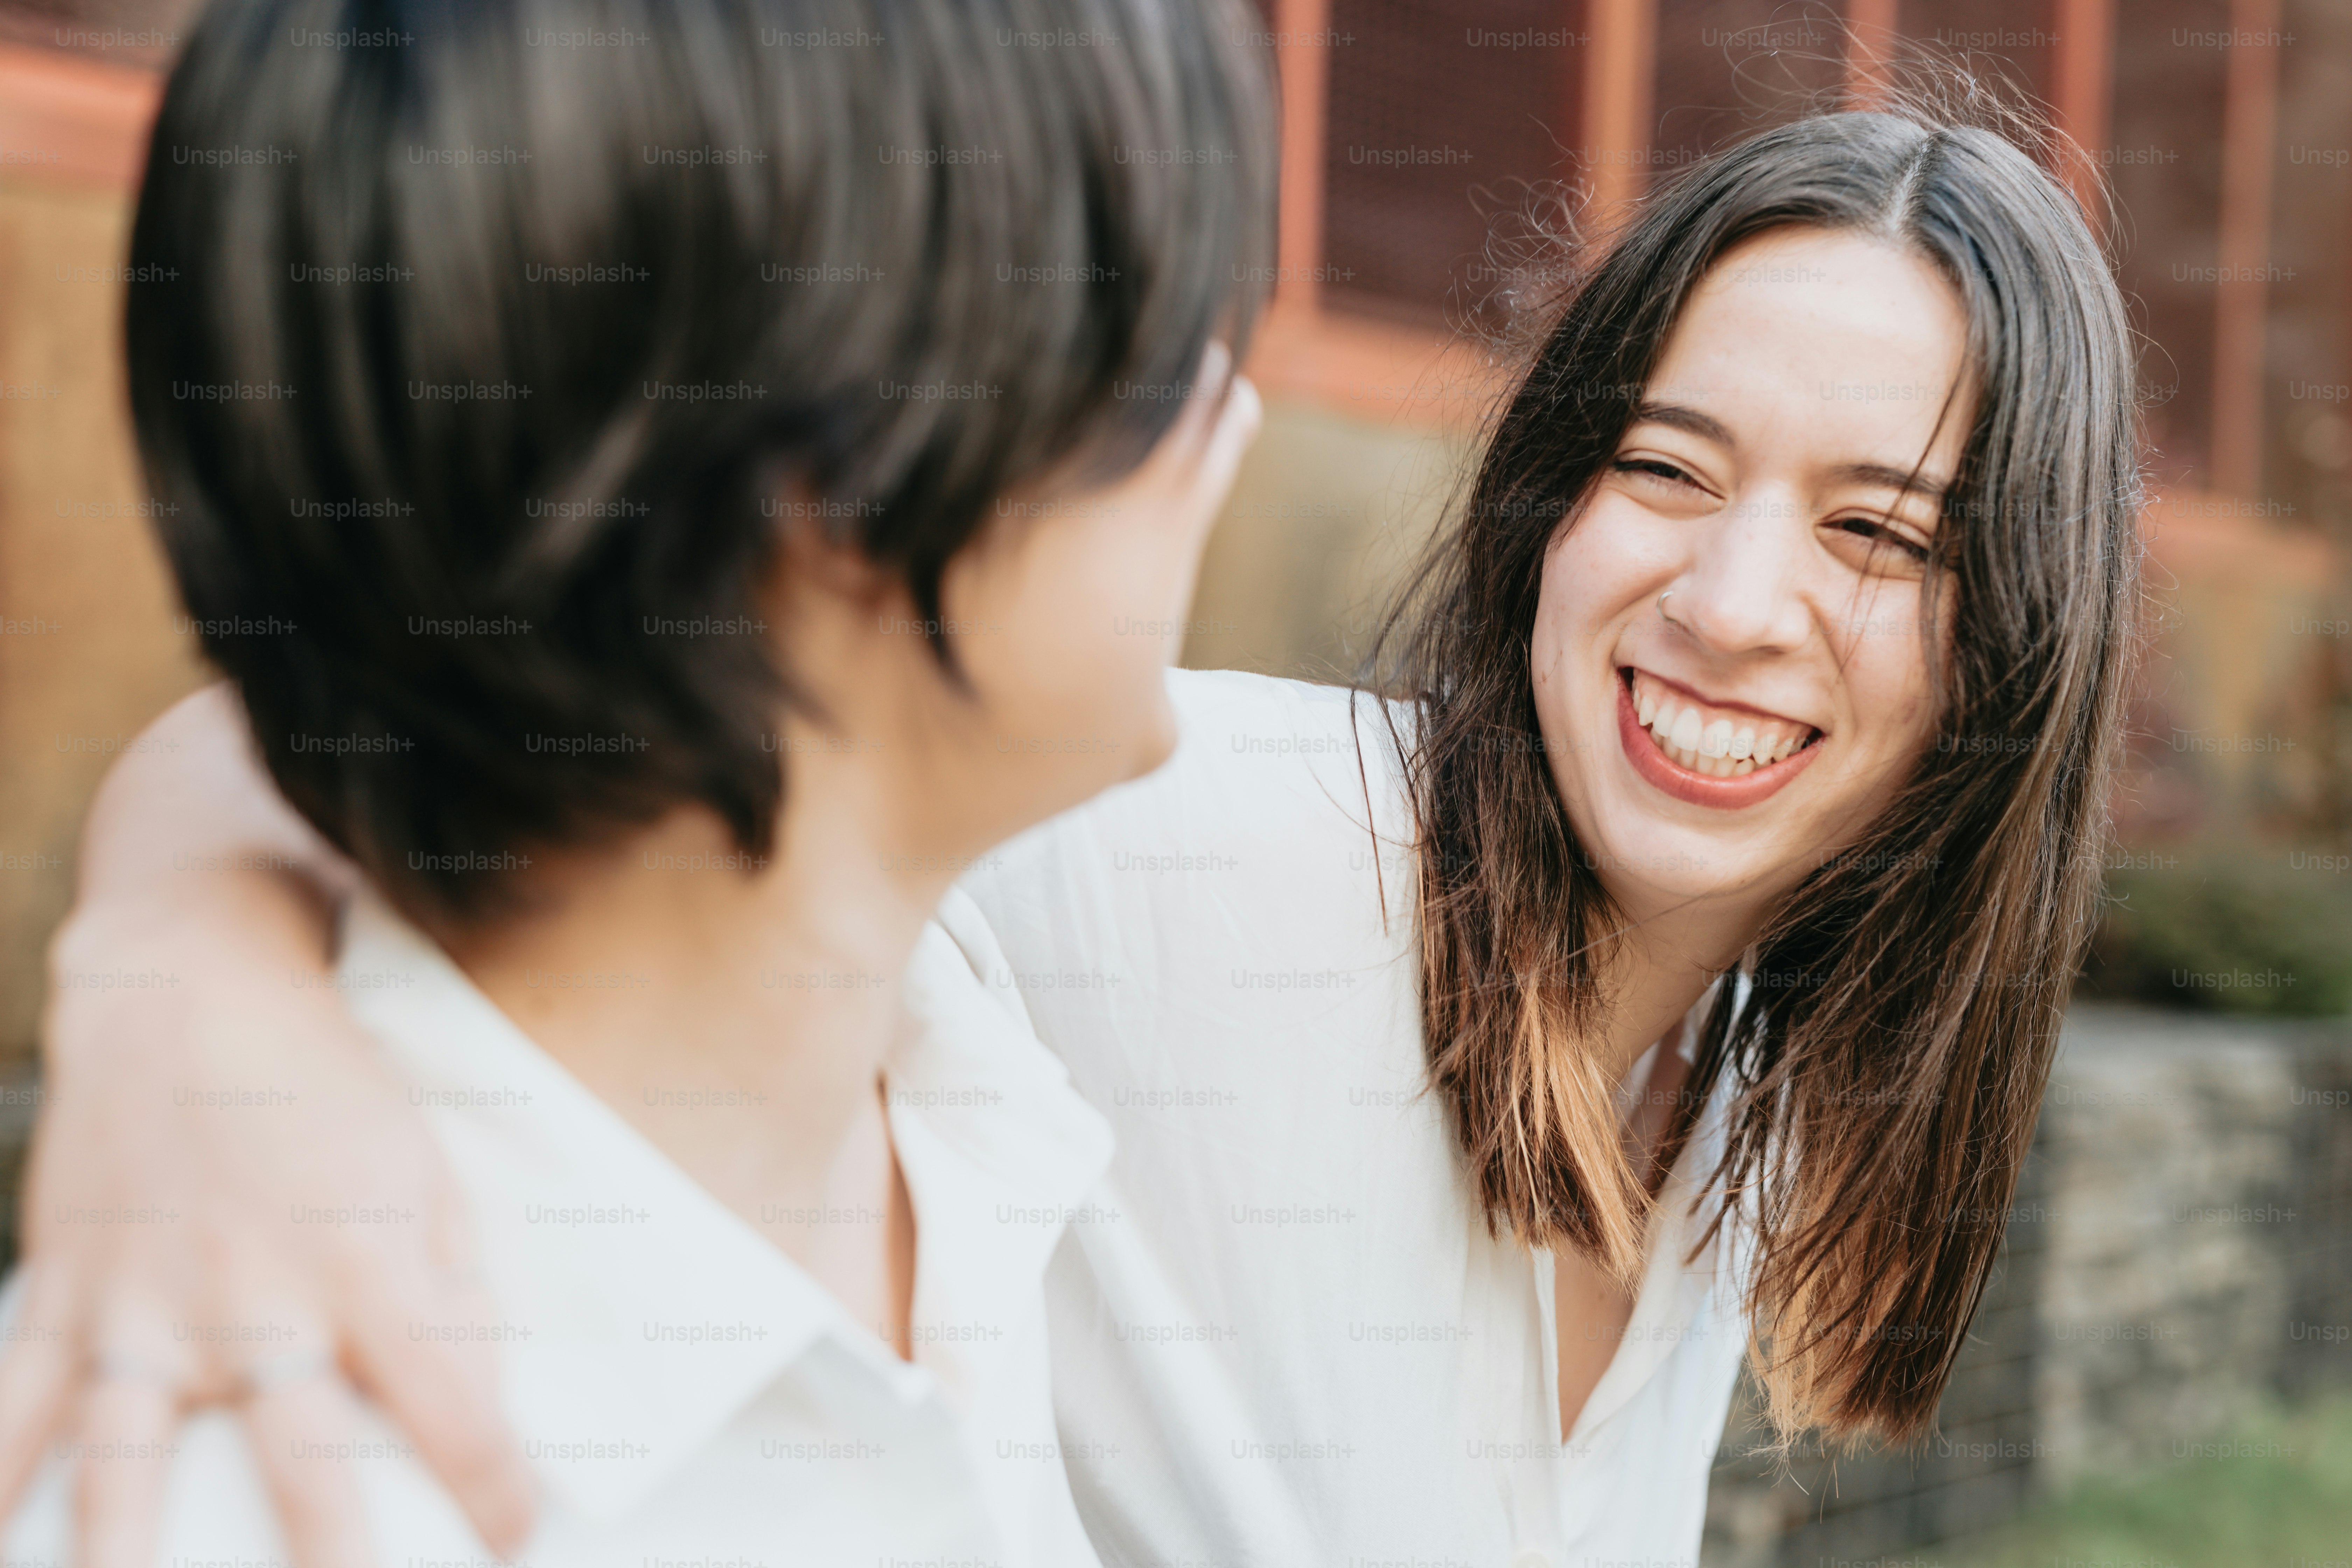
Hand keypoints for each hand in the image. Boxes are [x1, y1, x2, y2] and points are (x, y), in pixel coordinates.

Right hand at [0, 882, 537, 1566]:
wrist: (188, 990)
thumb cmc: (324, 1088)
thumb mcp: (425, 1171)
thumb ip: (458, 1287)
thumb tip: (487, 1396)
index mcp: (361, 1262)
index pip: (447, 1396)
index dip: (490, 1478)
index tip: (516, 1534)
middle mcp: (254, 1297)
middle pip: (295, 1453)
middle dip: (329, 1552)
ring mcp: (145, 1304)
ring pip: (126, 1461)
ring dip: (125, 1552)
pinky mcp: (67, 1293)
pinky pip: (17, 1407)